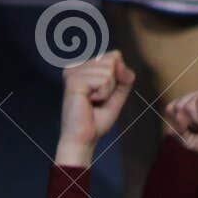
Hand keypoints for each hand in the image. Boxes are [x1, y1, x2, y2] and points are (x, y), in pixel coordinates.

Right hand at [56, 52, 134, 166]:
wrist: (83, 140)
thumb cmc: (96, 121)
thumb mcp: (117, 95)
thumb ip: (124, 77)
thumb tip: (120, 60)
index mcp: (84, 68)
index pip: (115, 56)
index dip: (117, 78)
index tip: (102, 96)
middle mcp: (77, 66)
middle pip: (113, 60)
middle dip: (112, 85)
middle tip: (97, 101)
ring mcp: (74, 71)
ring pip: (110, 70)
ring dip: (107, 92)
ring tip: (91, 103)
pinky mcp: (74, 80)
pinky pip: (104, 80)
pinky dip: (102, 94)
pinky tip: (88, 103)